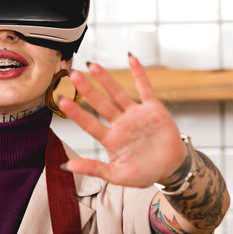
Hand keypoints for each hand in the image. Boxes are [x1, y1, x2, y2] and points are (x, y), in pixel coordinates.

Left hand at [58, 55, 185, 188]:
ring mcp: (135, 114)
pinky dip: (139, 74)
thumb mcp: (117, 175)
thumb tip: (67, 166)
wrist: (171, 169)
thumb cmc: (144, 173)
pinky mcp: (153, 109)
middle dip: (88, 90)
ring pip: (118, 93)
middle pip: (101, 104)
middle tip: (74, 75)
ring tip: (93, 66)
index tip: (62, 101)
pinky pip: (145, 88)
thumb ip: (94, 169)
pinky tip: (131, 58)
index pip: (89, 123)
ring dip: (106, 79)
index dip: (77, 113)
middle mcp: (120, 123)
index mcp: (110, 138)